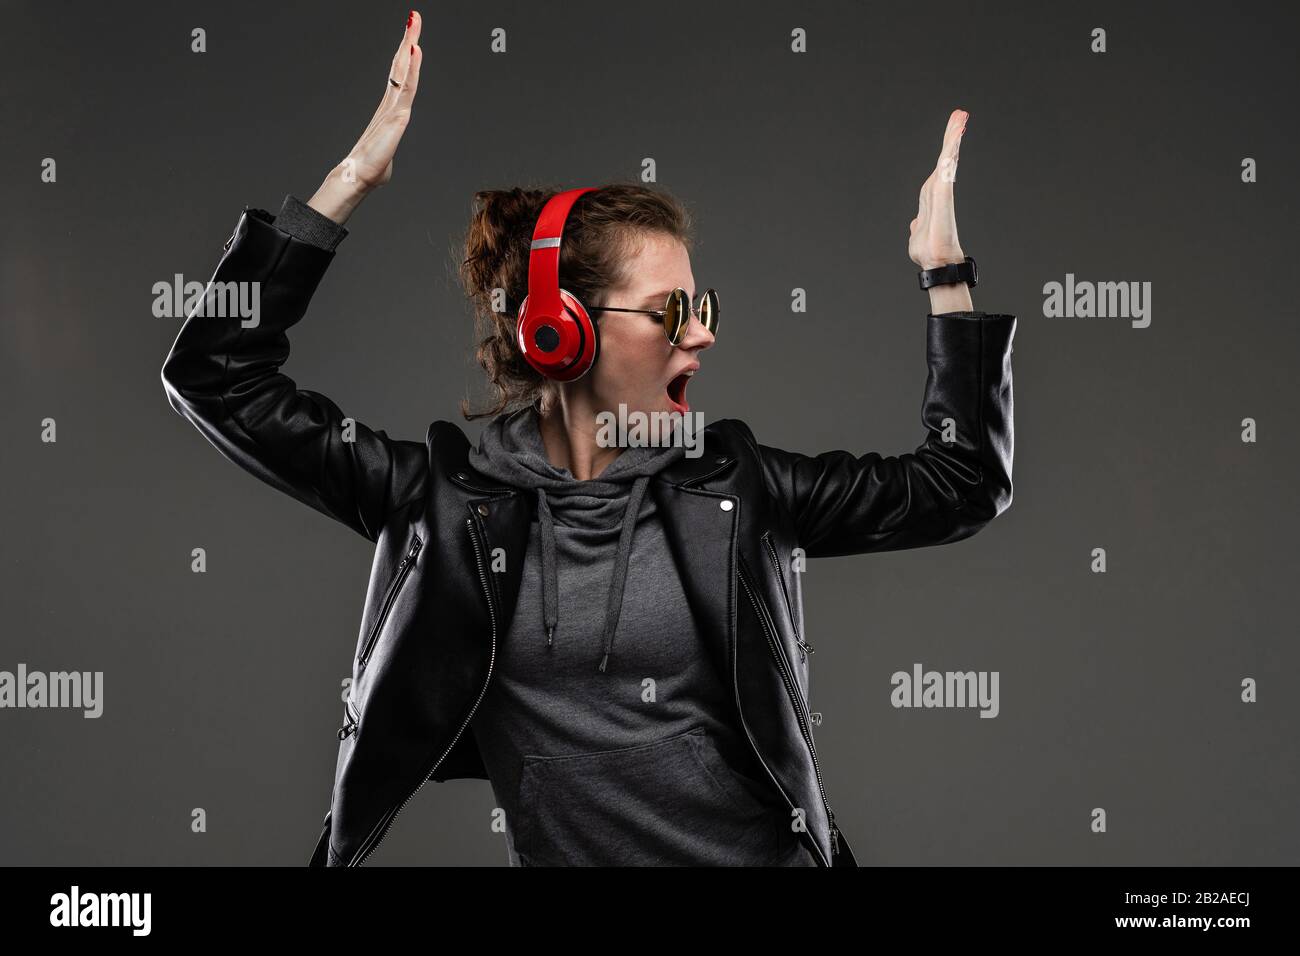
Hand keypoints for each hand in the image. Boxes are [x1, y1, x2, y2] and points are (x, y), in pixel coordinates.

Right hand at [307, 11, 423, 223]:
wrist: (359, 176)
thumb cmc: (370, 169)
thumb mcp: (384, 155)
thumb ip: (386, 151)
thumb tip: (382, 163)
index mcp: (390, 109)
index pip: (400, 76)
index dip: (406, 56)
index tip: (410, 37)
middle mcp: (391, 103)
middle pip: (401, 65)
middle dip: (407, 40)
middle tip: (413, 18)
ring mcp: (393, 106)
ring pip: (404, 70)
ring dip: (409, 45)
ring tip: (413, 23)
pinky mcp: (397, 115)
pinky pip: (407, 86)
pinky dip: (412, 67)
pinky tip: (415, 51)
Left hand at [908, 108, 967, 270]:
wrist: (935, 261)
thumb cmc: (928, 251)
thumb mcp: (918, 232)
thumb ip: (919, 224)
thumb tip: (916, 224)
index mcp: (932, 195)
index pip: (939, 166)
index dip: (946, 149)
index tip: (954, 131)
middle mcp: (938, 189)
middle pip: (946, 156)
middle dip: (953, 135)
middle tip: (961, 114)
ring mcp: (942, 190)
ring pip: (948, 158)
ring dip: (953, 136)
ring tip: (960, 117)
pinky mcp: (943, 193)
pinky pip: (947, 168)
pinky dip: (951, 151)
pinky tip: (955, 137)